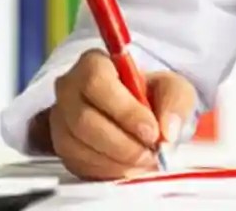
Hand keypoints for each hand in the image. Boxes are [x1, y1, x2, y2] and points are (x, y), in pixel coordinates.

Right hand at [43, 49, 197, 179]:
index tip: (151, 131)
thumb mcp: (173, 88)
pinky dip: (108, 171)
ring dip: (117, 160)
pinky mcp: (62, 147)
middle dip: (122, 143)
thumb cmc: (150, 95)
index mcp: (93, 64)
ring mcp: (60, 120)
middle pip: (84, 120)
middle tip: (150, 153)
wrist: (138, 115)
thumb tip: (167, 131)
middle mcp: (69, 89)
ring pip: (78, 146)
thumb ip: (175, 102)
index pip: (96, 82)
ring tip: (144, 161)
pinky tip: (129, 166)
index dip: (125, 111)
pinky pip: (77, 164)